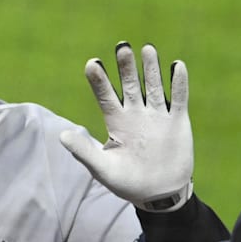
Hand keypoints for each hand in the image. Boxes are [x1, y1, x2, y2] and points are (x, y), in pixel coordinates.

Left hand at [59, 42, 193, 211]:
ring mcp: (157, 116)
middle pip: (129, 85)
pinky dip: (178, 83)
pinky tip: (176, 66)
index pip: (105, 96)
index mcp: (116, 122)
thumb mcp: (102, 169)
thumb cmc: (126, 182)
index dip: (99, 80)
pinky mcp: (177, 122)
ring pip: (153, 87)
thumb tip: (62, 136)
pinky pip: (179, 98)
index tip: (92, 63)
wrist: (158, 194)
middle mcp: (136, 114)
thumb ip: (84, 151)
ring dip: (151, 69)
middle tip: (122, 47)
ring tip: (147, 49)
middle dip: (126, 67)